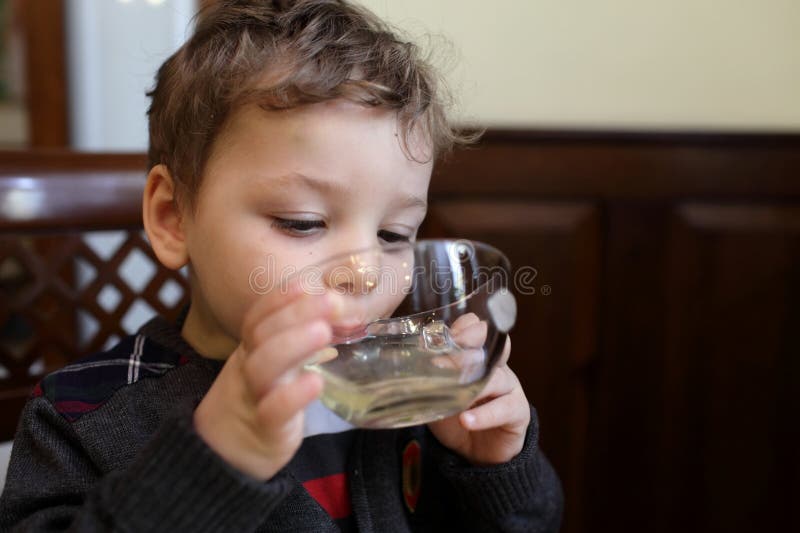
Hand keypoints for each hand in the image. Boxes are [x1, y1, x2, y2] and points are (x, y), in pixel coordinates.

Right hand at [193, 282, 341, 480]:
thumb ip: (300, 343)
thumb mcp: (274, 368)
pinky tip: (317, 383)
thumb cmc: (258, 402)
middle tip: (331, 301)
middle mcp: (247, 368)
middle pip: (261, 334)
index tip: (308, 283)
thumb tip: (340, 317)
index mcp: (251, 350)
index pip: (258, 317)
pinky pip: (272, 411)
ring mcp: (252, 398)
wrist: (223, 457)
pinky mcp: (264, 430)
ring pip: (264, 368)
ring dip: (294, 345)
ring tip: (324, 332)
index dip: (279, 299)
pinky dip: (293, 395)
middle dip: (295, 313)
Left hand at [428, 325, 529, 465]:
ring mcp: (510, 389)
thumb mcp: (437, 395)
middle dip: (473, 344)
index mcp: (478, 359)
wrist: (477, 452)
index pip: (479, 331)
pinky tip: (467, 420)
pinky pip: (505, 409)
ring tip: (452, 392)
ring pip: (497, 378)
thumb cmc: (457, 416)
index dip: (466, 327)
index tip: (444, 334)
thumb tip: (400, 370)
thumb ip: (426, 380)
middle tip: (443, 358)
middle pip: (494, 345)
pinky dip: (485, 415)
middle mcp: (497, 368)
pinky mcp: (517, 413)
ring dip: (474, 384)